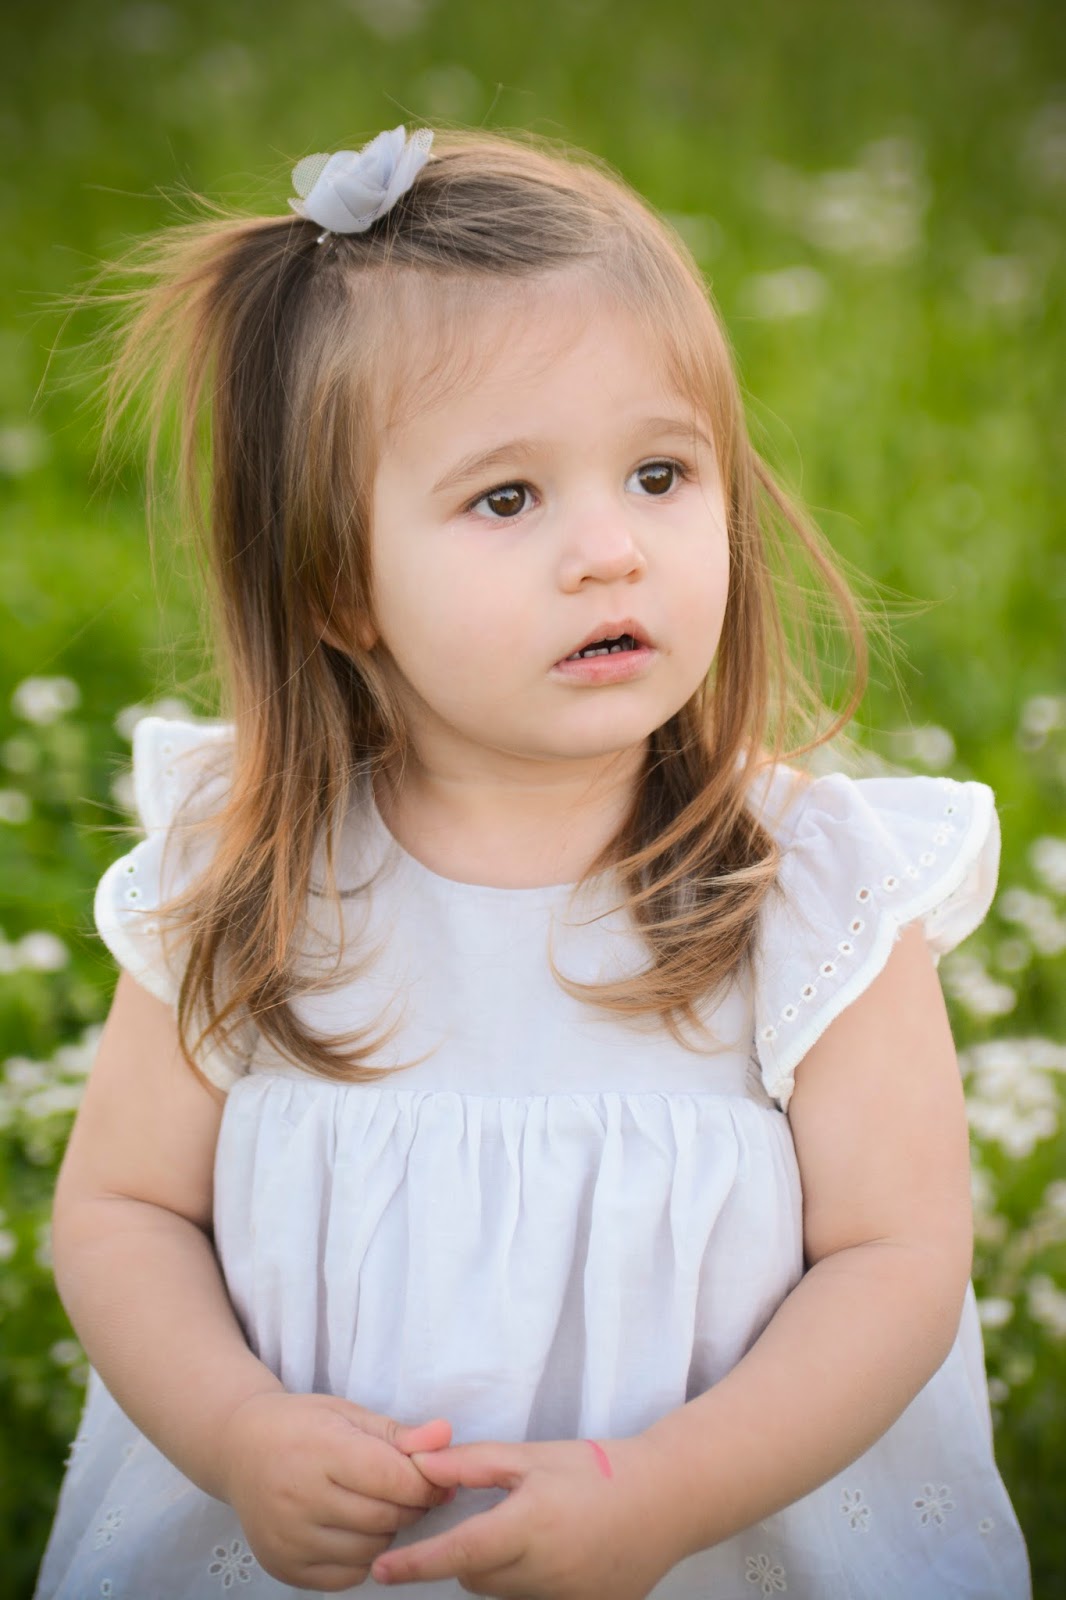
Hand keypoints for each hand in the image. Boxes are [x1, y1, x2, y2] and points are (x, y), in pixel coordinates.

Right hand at [218, 1390, 455, 1590]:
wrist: (238, 1448)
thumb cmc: (301, 1425)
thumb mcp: (348, 1413)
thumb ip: (399, 1432)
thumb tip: (446, 1436)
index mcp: (320, 1450)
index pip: (393, 1480)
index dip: (427, 1482)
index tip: (436, 1476)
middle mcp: (299, 1498)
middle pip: (385, 1518)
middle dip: (411, 1506)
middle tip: (410, 1490)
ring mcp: (288, 1538)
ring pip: (370, 1551)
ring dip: (387, 1532)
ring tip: (378, 1506)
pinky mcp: (283, 1566)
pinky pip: (346, 1576)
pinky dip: (363, 1557)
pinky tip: (354, 1530)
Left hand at [369, 1433, 679, 1597]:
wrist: (667, 1499)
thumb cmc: (598, 1468)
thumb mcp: (533, 1456)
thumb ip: (473, 1463)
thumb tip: (420, 1466)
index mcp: (528, 1527)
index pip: (457, 1553)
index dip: (415, 1565)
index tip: (380, 1572)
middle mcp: (543, 1574)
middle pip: (475, 1576)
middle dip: (473, 1550)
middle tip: (503, 1514)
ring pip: (503, 1593)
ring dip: (503, 1567)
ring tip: (541, 1530)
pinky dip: (533, 1582)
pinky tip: (562, 1553)